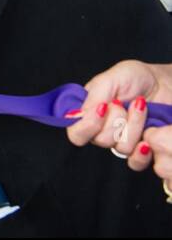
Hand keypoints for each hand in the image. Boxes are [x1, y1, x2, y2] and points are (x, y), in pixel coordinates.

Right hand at [66, 60, 171, 175]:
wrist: (167, 84)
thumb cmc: (138, 78)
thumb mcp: (112, 77)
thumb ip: (94, 95)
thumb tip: (78, 115)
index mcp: (89, 114)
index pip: (76, 132)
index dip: (86, 126)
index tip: (103, 109)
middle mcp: (102, 130)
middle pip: (100, 141)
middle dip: (116, 120)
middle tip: (122, 103)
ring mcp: (122, 141)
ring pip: (121, 148)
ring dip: (134, 125)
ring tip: (142, 107)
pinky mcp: (141, 150)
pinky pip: (136, 162)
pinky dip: (143, 150)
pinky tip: (148, 136)